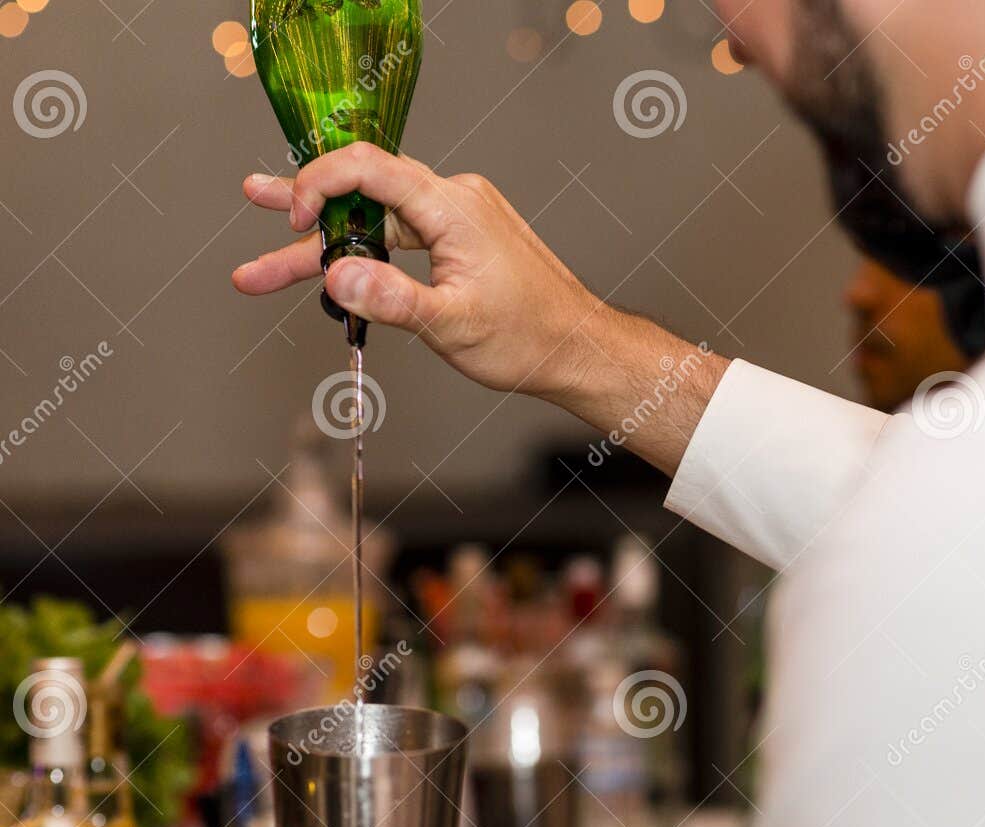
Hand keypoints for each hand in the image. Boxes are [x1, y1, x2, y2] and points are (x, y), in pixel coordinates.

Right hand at [232, 145, 726, 473]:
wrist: (578, 349)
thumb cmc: (529, 338)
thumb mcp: (451, 325)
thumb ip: (390, 298)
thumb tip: (335, 274)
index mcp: (454, 207)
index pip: (370, 168)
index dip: (320, 185)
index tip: (291, 221)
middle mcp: (456, 199)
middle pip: (367, 190)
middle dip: (307, 208)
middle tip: (255, 205)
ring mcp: (460, 217)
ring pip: (380, 218)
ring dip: (331, 238)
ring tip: (271, 247)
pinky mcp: (463, 238)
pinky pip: (403, 233)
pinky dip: (367, 249)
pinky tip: (334, 265)